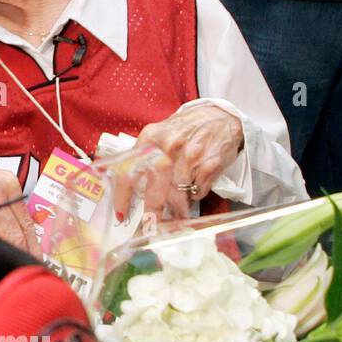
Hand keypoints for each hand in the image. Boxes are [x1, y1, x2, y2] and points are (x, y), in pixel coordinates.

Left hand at [112, 104, 244, 220]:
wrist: (219, 115)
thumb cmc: (185, 128)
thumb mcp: (158, 133)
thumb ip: (142, 154)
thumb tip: (122, 182)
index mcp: (150, 138)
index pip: (129, 171)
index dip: (123, 197)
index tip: (121, 214)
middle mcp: (169, 147)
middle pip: (154, 189)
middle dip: (152, 212)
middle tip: (150, 225)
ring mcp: (191, 156)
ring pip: (177, 194)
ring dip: (176, 207)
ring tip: (176, 213)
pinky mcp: (210, 164)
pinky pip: (197, 191)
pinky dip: (193, 195)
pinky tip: (193, 189)